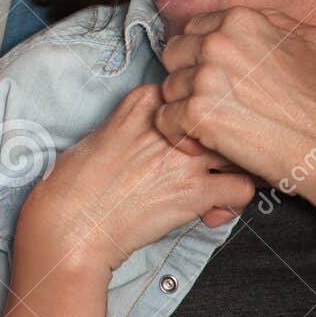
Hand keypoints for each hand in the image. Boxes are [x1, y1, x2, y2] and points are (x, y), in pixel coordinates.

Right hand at [27, 83, 255, 272]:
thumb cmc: (75, 184)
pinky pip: (242, 187)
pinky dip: (236, 202)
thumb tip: (152, 136)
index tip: (191, 138)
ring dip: (237, 167)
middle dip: (225, 139)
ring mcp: (184, 157)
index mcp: (143, 102)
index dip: (197, 116)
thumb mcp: (100, 133)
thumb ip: (133, 124)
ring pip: (240, 148)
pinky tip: (214, 211)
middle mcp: (168, 124)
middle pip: (222, 115)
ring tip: (220, 185)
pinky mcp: (194, 192)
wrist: (72, 223)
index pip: (193, 93)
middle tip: (217, 161)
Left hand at [156, 5, 315, 190]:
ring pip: (168, 88)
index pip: (194, 29)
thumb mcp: (309, 39)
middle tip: (208, 99)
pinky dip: (177, 134)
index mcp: (238, 20)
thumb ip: (273, 21)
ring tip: (210, 123)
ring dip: (184, 106)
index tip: (214, 75)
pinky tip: (199, 141)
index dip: (201, 54)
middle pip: (173, 55)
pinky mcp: (197, 114)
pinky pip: (164, 119)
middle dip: (186, 75)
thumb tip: (255, 20)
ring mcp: (204, 78)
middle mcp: (216, 43)